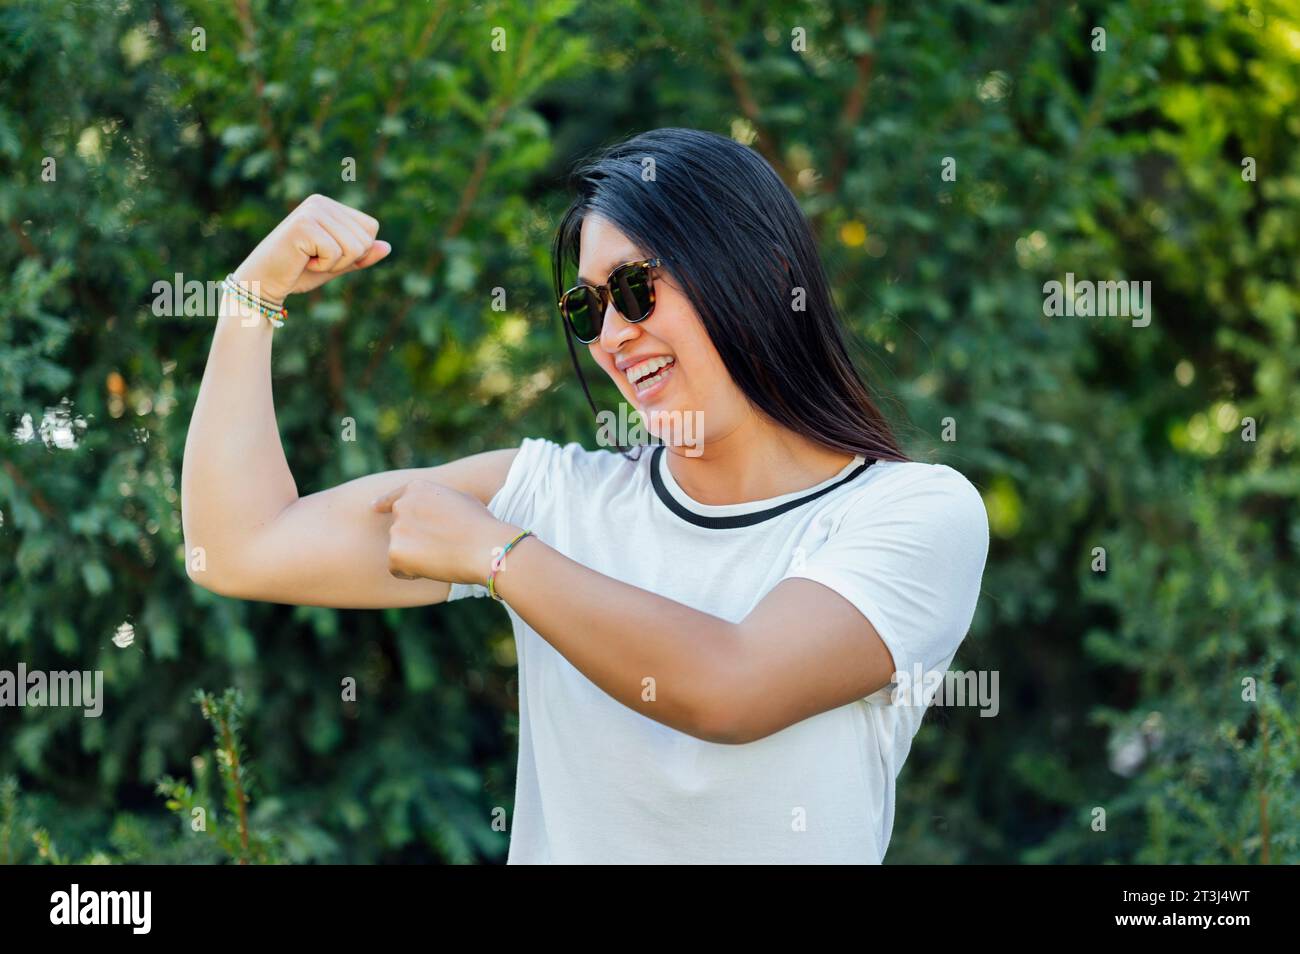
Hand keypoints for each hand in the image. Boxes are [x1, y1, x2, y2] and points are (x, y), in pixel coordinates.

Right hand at [230, 194, 391, 304]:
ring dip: (334, 264)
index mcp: (329, 206)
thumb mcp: (337, 264)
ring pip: (355, 247)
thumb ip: (362, 256)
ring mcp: (311, 211)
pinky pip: (337, 253)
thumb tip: (387, 247)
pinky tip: (302, 261)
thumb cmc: (299, 273)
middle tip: (316, 259)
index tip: (328, 254)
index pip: (370, 228)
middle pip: (366, 238)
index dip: (357, 251)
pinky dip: (323, 266)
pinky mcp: (304, 225)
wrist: (264, 284)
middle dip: (347, 259)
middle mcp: (320, 203)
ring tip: (309, 259)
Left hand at [371, 479, 518, 585]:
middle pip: (399, 528)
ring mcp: (397, 529)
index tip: (375, 509)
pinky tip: (432, 568)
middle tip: (439, 548)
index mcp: (418, 488)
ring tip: (441, 556)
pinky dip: (410, 573)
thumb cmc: (481, 525)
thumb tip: (435, 511)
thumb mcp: (461, 499)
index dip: (384, 504)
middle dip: (413, 539)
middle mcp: (403, 505)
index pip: (394, 497)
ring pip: (398, 549)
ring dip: (413, 556)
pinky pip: (397, 568)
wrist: (484, 546)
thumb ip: (438, 501)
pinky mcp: (395, 553)